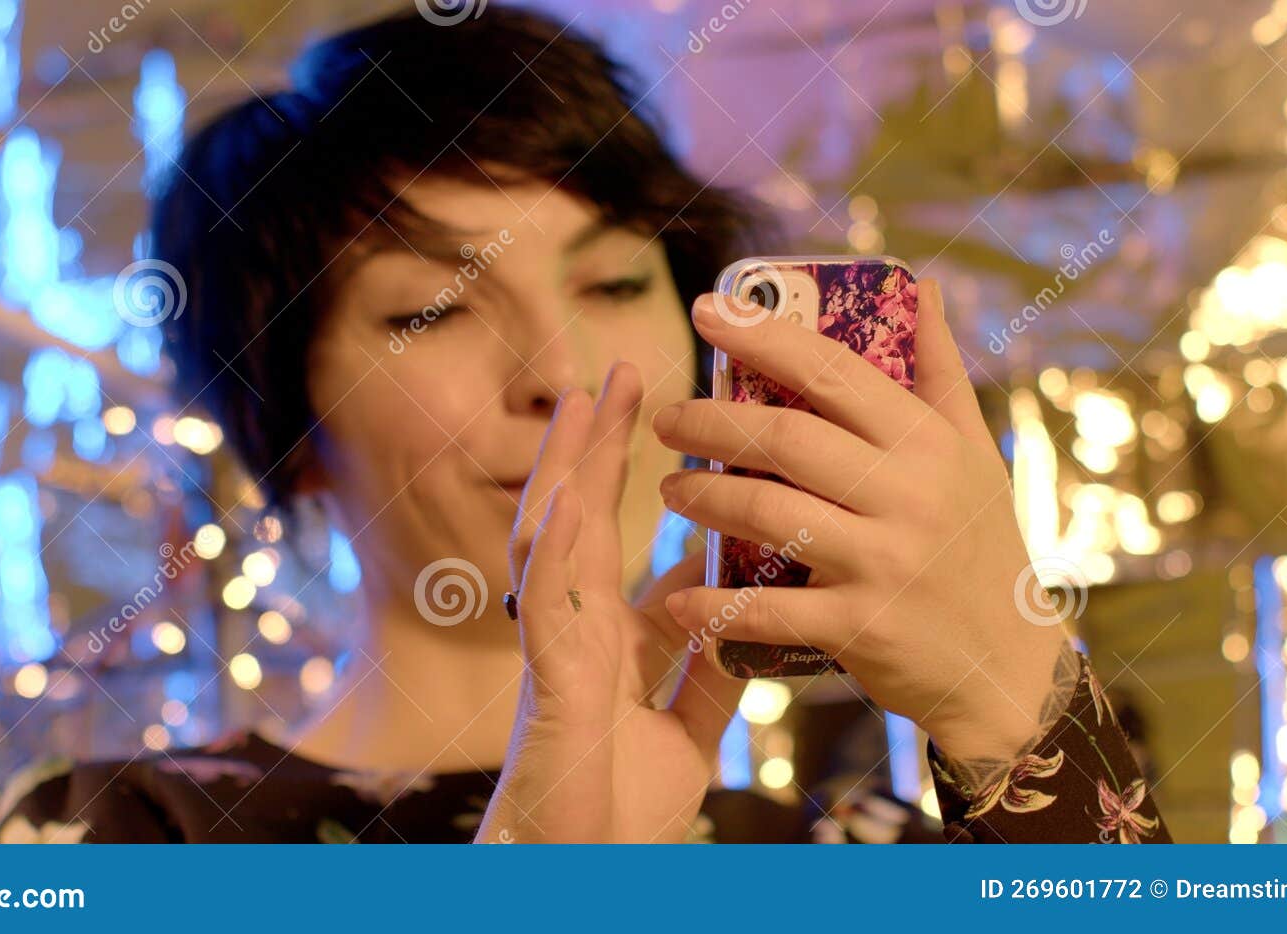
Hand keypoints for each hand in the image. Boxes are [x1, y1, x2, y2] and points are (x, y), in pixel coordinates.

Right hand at [476, 363, 745, 842]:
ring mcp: (556, 648)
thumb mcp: (687, 724)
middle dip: (598, 443)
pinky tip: (566, 495)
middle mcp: (574, 628)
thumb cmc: (621, 807)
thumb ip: (709, 665)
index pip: (618, 535)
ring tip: (583, 401)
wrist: (586, 871)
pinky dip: (553, 547)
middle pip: (580, 516)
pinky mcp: (548, 682)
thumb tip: (739, 608)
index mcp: (605, 635)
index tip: (660, 416)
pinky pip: (547, 604)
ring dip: (565, 467)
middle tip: (622, 372)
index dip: (630, 476)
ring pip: (550, 539)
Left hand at [652, 281, 1073, 784]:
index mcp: (927, 443)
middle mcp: (906, 495)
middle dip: (710, 420)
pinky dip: (717, 604)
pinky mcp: (862, 626)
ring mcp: (882, 562)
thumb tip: (921, 289)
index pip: (832, 370)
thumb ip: (940, 373)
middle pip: (785, 437)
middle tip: (665, 418)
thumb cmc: (982, 549)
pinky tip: (679, 598)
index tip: (705, 308)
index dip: (762, 334)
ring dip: (705, 497)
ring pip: (767, 513)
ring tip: (671, 489)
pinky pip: (771, 611)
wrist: (1009, 669)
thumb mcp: (974, 456)